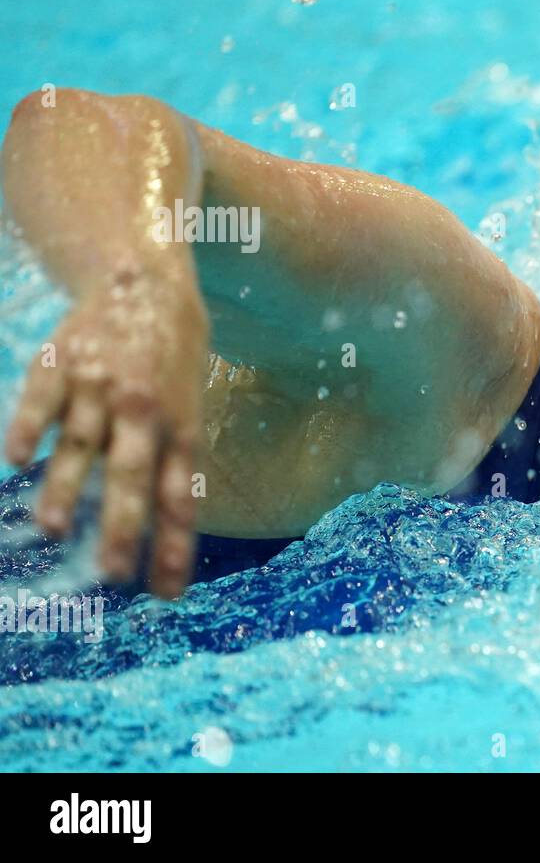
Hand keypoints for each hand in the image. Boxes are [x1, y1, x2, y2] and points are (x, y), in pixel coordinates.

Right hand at [3, 269, 209, 597]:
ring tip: (54, 529)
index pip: (180, 495)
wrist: (141, 279)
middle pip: (132, 474)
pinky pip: (40, 400)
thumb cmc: (172, 355)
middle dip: (123, 527)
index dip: (176, 544)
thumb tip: (169, 523)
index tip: (168, 591)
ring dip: (65, 487)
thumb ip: (175, 458)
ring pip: (80, 442)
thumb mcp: (191, 403)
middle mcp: (142, 407)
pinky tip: (16, 458)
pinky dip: (26, 427)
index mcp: (180, 423)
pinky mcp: (59, 362)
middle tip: (113, 574)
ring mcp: (98, 384)